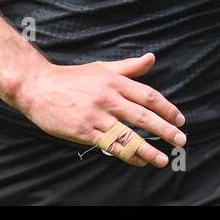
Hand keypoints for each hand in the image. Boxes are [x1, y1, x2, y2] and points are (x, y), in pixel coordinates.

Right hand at [11, 52, 186, 167]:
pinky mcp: (83, 131)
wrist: (38, 87)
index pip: (147, 95)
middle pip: (142, 116)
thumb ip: (128, 67)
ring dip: (148, 149)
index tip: (180, 120)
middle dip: (165, 130)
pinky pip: (110, 146)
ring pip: (128, 135)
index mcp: (113, 81)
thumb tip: (151, 58)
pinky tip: (139, 161)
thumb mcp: (101, 68)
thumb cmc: (72, 78)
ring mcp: (95, 116)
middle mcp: (107, 98)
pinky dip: (127, 155)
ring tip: (163, 160)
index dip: (167, 108)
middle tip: (181, 140)